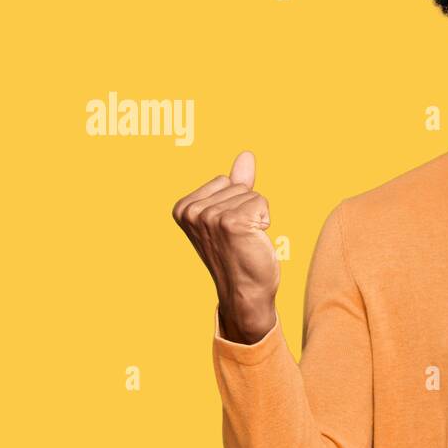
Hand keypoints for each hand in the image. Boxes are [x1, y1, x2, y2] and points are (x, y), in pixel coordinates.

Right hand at [172, 150, 278, 341]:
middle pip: (238, 186)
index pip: (224, 181)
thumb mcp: (233, 214)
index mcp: (183, 208)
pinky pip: (260, 203)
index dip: (235, 203)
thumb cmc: (239, 254)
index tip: (228, 230)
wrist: (245, 292)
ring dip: (255, 218)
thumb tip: (246, 155)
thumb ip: (237, 184)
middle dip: (247, 209)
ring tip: (244, 241)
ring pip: (251, 195)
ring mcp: (210, 217)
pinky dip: (263, 221)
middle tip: (239, 238)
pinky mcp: (231, 223)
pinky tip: (253, 241)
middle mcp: (192, 212)